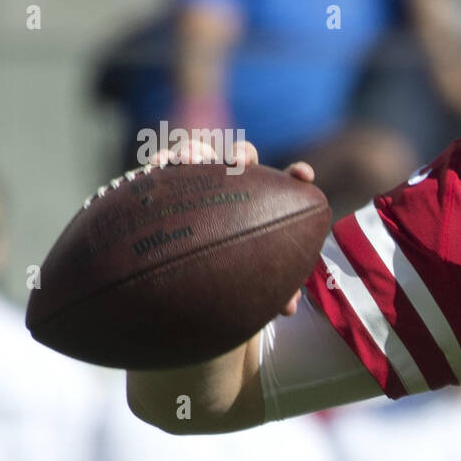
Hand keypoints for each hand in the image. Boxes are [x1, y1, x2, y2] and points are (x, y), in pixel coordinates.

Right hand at [148, 137, 315, 316]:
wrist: (188, 280)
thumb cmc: (230, 278)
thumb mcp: (253, 284)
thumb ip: (274, 290)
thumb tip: (289, 308)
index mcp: (259, 203)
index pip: (283, 184)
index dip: (295, 175)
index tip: (304, 176)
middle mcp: (229, 187)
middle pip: (240, 159)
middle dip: (241, 155)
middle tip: (239, 164)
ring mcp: (197, 182)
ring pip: (199, 155)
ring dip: (196, 152)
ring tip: (190, 159)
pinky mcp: (165, 186)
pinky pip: (160, 168)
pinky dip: (160, 162)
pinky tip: (156, 167)